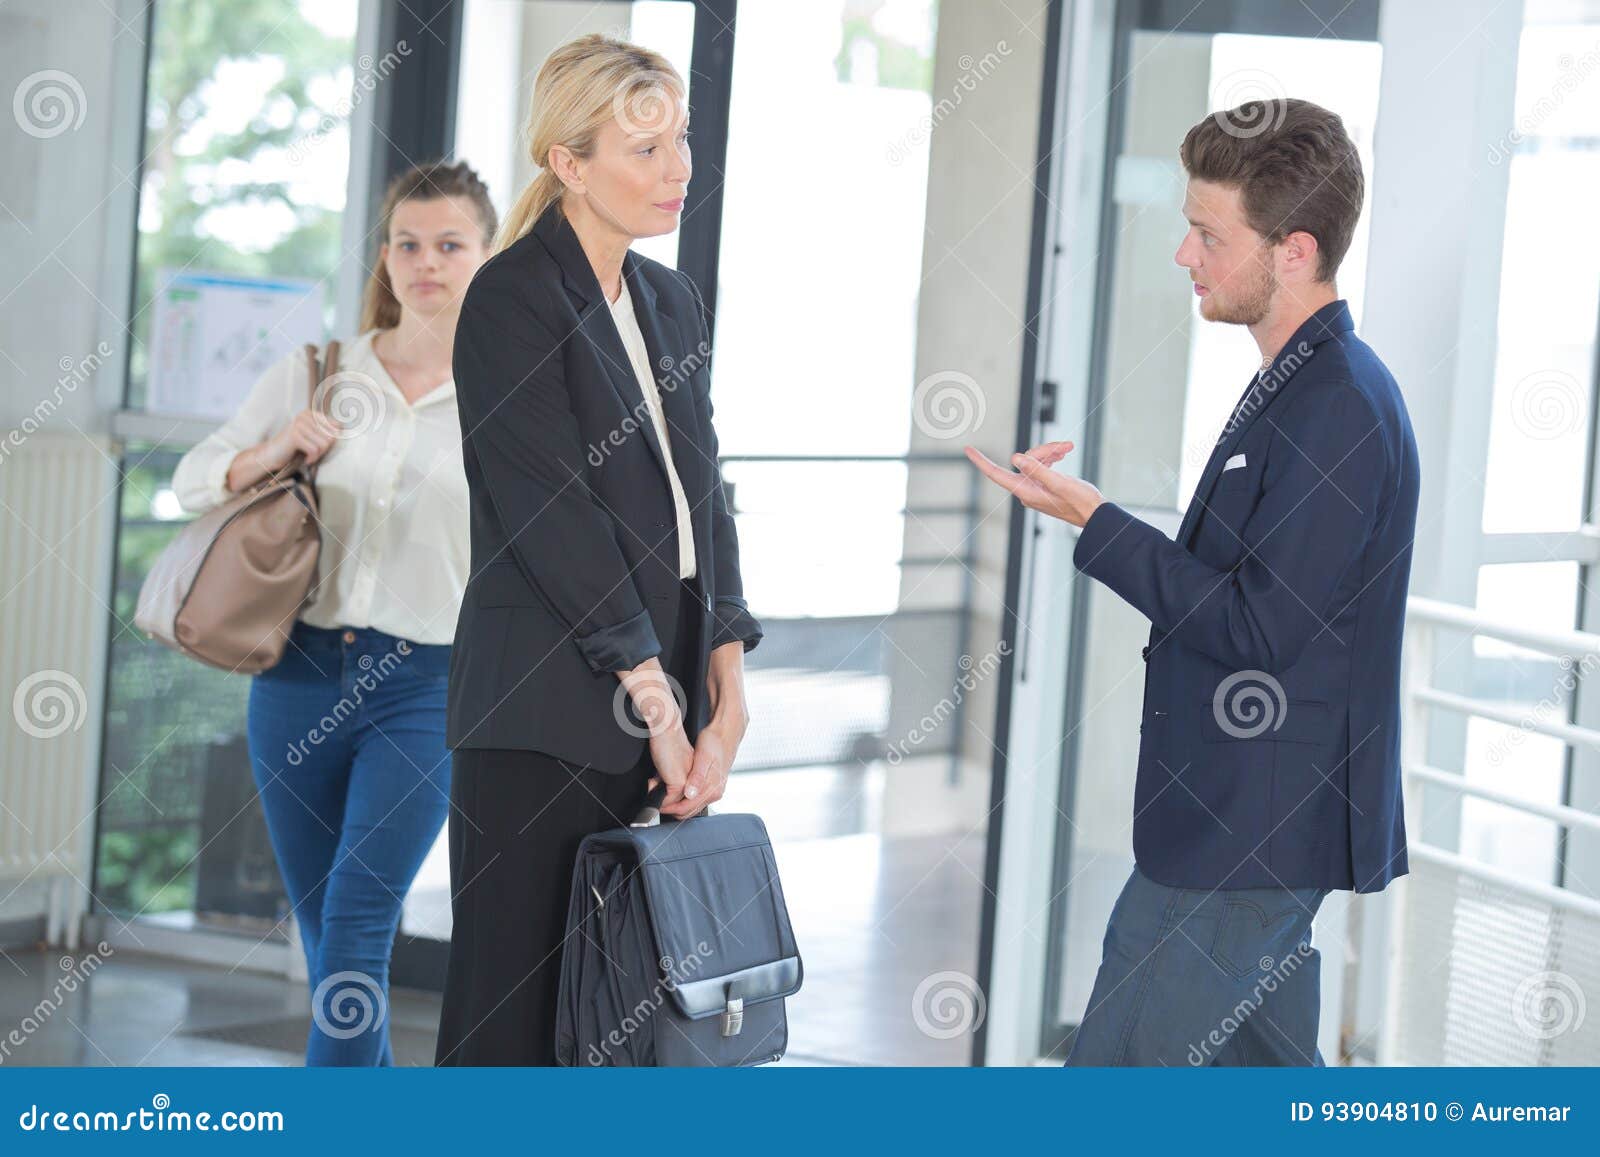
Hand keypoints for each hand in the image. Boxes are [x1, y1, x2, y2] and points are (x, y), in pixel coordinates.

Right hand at [270, 409, 341, 467]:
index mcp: (311, 414)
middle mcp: (305, 415)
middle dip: (325, 449)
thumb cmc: (294, 448)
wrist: (272, 455)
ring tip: (309, 456)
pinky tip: (306, 459)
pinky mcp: (294, 435)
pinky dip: (312, 458)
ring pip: (324, 444)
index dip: (331, 441)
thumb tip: (343, 427)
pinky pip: (314, 450)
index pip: (336, 426)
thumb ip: (326, 431)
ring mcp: (299, 424)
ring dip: (318, 455)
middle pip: (331, 436)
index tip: (320, 446)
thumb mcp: (312, 437)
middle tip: (314, 454)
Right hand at [646, 724, 695, 811]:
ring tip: (651, 788)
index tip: (660, 800)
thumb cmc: (665, 742)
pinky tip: (651, 784)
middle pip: (684, 806)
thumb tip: (660, 790)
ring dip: (661, 803)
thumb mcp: (669, 763)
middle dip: (667, 807)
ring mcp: (688, 783)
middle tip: (653, 797)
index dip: (673, 803)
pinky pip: (668, 801)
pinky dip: (656, 797)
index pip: (687, 799)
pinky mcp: (679, 783)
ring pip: (676, 806)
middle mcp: (693, 781)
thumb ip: (669, 777)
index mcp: (693, 776)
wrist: (666, 729)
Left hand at [660, 723, 735, 818]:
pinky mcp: (712, 788)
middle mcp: (715, 793)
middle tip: (656, 799)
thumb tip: (689, 794)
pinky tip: (675, 790)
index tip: (657, 804)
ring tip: (663, 794)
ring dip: (676, 804)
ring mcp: (714, 792)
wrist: (725, 735)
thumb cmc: (714, 742)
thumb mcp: (703, 756)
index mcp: (713, 788)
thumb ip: (697, 777)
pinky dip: (683, 799)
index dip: (669, 808)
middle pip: (688, 811)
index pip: (687, 808)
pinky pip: (695, 800)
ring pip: (691, 807)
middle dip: (671, 808)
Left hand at [964, 440, 1103, 527]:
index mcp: (1026, 491)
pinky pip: (1043, 464)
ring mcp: (1035, 487)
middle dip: (1044, 450)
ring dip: (1051, 451)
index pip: (996, 474)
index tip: (967, 449)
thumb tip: (1015, 458)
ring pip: (1035, 460)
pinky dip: (1053, 456)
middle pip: (1025, 459)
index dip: (981, 461)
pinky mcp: (1045, 484)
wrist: (1095, 514)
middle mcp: (1027, 490)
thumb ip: (1038, 471)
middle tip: (1065, 447)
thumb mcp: (1060, 484)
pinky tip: (1065, 453)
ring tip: (1068, 448)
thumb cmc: (1080, 502)